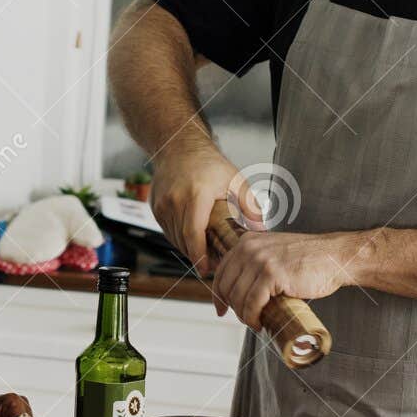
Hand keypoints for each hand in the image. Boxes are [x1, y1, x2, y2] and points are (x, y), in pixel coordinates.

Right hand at [152, 146, 255, 275]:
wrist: (178, 147)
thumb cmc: (207, 162)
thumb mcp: (234, 179)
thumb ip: (249, 204)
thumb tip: (262, 228)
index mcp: (195, 194)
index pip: (193, 233)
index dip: (199, 255)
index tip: (206, 269)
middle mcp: (175, 200)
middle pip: (184, 240)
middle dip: (197, 256)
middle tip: (213, 265)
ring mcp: (162, 204)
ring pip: (174, 238)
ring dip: (188, 249)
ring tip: (205, 254)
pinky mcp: (155, 207)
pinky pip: (168, 230)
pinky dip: (180, 238)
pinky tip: (193, 239)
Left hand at [211, 230, 357, 330]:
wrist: (334, 256)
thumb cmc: (308, 260)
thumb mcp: (275, 252)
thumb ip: (257, 261)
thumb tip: (241, 287)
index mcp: (247, 241)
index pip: (221, 271)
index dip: (218, 294)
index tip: (221, 309)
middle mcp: (249, 248)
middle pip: (226, 286)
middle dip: (232, 307)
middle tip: (245, 319)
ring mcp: (260, 260)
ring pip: (238, 297)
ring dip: (243, 315)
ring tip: (255, 323)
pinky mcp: (272, 274)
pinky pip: (252, 303)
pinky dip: (252, 317)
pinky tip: (259, 323)